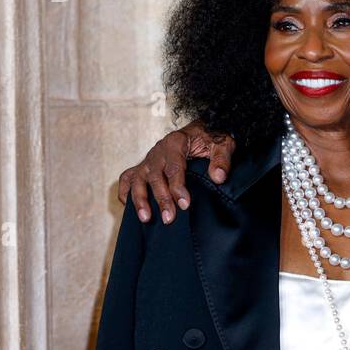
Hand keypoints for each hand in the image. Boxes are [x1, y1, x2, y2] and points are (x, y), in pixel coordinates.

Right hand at [117, 120, 234, 223]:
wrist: (201, 130)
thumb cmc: (211, 137)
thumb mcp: (223, 143)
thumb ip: (222, 159)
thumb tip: (218, 178)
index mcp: (176, 142)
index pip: (174, 167)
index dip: (178, 187)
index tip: (184, 204)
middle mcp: (158, 150)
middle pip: (155, 176)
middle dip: (161, 199)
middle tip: (169, 219)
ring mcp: (149, 159)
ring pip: (138, 179)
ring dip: (139, 199)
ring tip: (146, 219)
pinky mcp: (144, 166)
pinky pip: (128, 178)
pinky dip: (125, 192)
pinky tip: (129, 208)